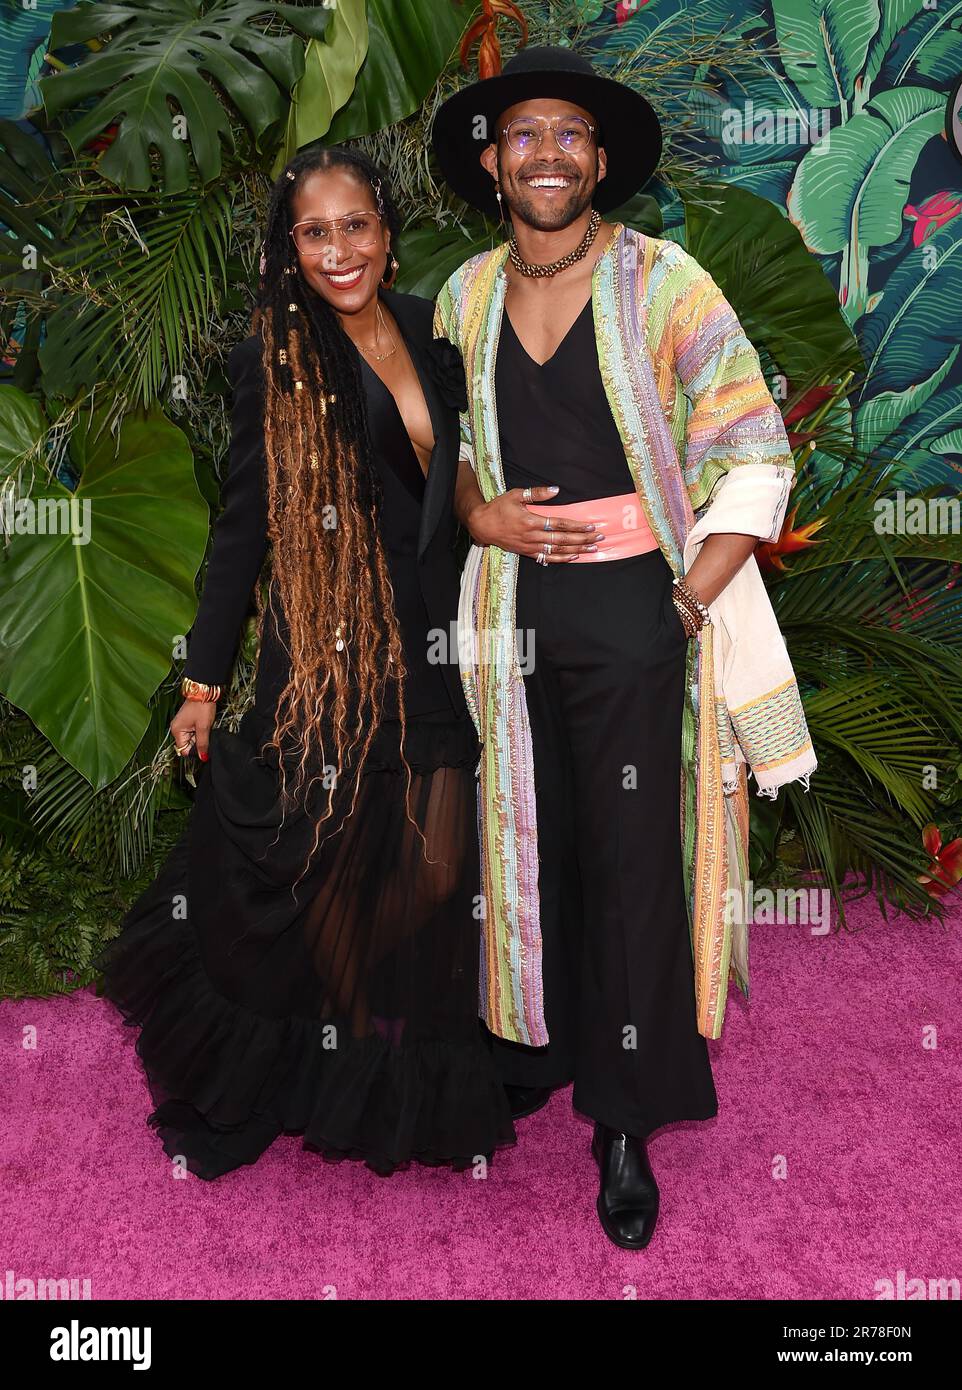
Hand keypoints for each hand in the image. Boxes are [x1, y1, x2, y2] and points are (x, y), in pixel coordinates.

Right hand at [169, 699, 216, 761]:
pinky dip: (200, 731)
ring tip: (205, 728)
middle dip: (198, 742)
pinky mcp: (188, 721)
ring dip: (200, 736)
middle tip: (205, 733)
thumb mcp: (204, 728)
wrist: (204, 691)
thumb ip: (202, 744)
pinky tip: (204, 726)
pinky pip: (193, 732)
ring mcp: (182, 724)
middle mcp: (177, 728)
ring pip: (192, 738)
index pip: (184, 750)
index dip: (194, 751)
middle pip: (188, 744)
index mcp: (177, 731)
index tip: (204, 747)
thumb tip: (202, 757)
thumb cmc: (202, 707)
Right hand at [465, 486, 599, 560]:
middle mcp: (532, 536)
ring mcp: (530, 546)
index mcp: (531, 521)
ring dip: (576, 550)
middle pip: (563, 539)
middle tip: (599, 538)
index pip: (559, 524)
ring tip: (592, 549)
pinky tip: (573, 557)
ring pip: (557, 551)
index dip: (576, 526)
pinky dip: (561, 559)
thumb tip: (555, 489)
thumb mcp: (515, 495)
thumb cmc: (498, 508)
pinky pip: (547, 558)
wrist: (482, 525)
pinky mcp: (527, 552)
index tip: (591, 526)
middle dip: (583, 539)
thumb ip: (536, 493)